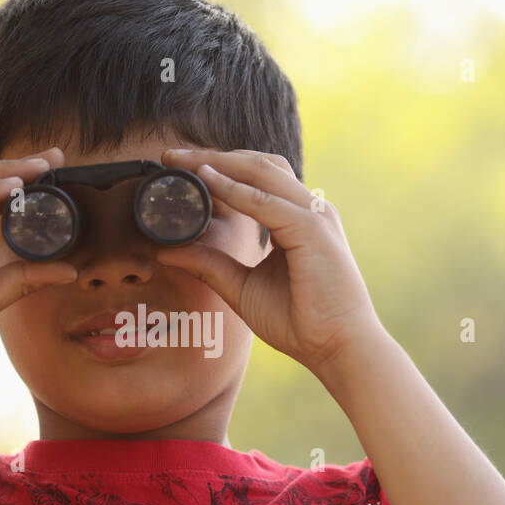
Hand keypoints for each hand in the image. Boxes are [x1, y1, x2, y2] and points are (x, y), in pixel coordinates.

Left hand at [155, 149, 382, 378]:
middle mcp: (308, 210)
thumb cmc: (300, 323)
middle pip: (258, 165)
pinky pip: (267, 203)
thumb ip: (209, 265)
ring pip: (262, 172)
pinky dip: (235, 190)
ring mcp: (314, 217)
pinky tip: (208, 182)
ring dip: (220, 163)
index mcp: (297, 219)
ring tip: (184, 162)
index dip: (217, 167)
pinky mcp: (313, 231)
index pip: (256, 178)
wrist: (338, 349)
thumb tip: (166, 252)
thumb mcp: (242, 287)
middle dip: (212, 156)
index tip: (177, 166)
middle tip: (170, 155)